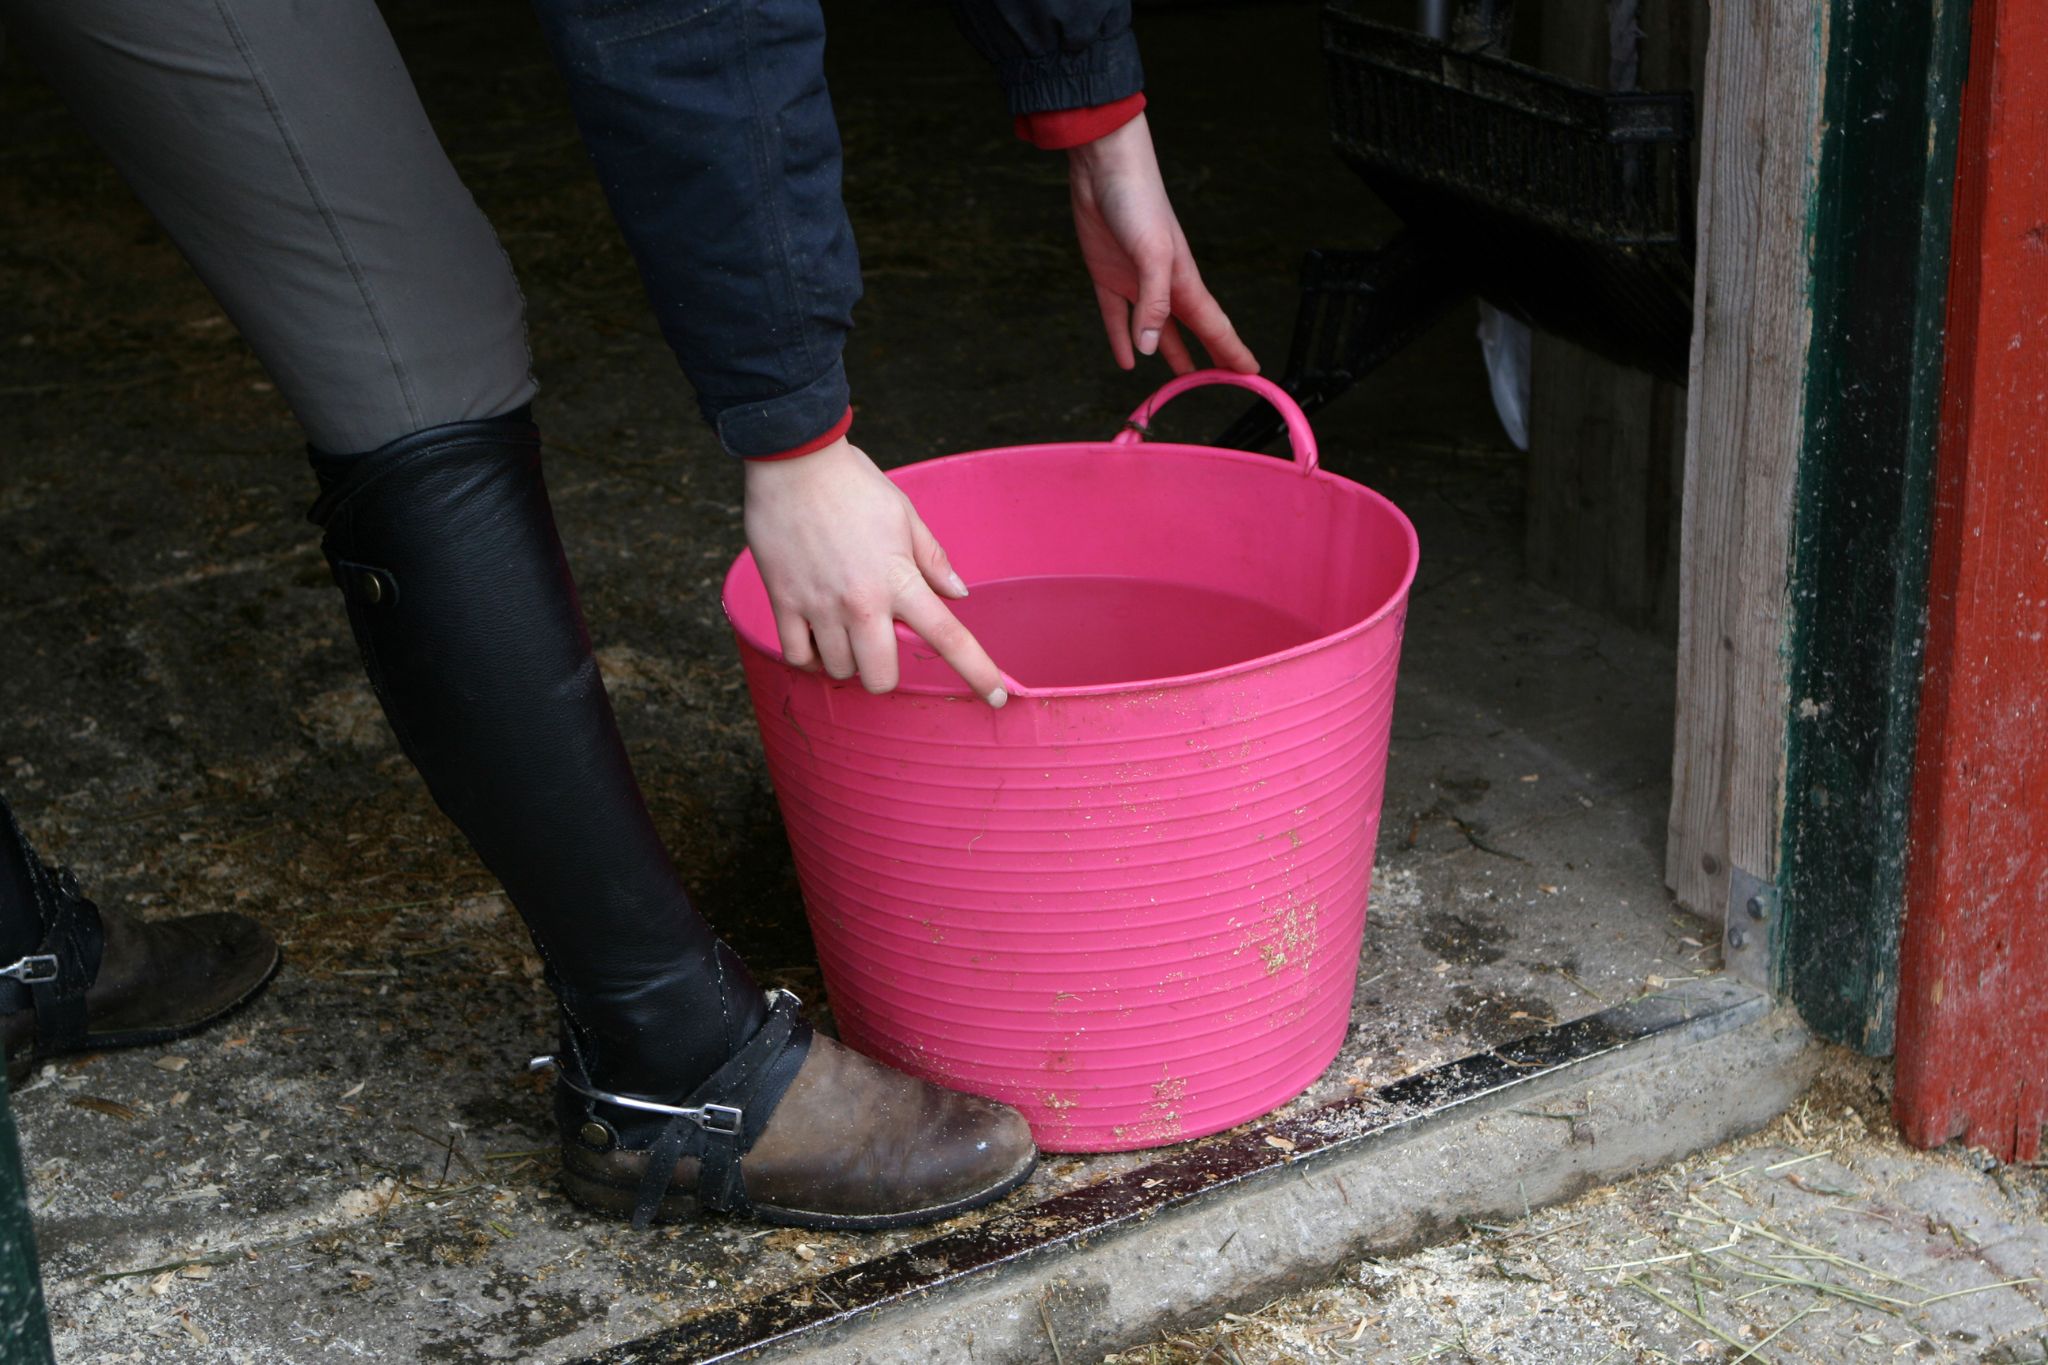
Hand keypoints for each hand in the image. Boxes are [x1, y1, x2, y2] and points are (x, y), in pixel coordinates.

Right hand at [743, 438, 1006, 705]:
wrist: (793, 460)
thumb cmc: (853, 484)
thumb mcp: (905, 516)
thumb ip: (932, 560)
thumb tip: (957, 594)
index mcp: (900, 580)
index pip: (949, 638)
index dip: (978, 673)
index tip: (998, 698)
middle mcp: (861, 603)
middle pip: (881, 678)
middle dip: (884, 673)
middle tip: (879, 646)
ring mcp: (819, 606)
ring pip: (839, 670)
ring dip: (846, 661)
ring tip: (843, 631)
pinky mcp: (783, 602)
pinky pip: (797, 656)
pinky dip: (809, 657)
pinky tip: (815, 639)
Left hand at [1067, 113, 1258, 374]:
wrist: (1104, 167)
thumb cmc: (1138, 201)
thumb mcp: (1152, 253)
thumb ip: (1153, 302)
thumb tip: (1149, 349)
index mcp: (1184, 280)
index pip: (1214, 325)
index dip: (1232, 351)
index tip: (1252, 375)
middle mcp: (1164, 285)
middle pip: (1192, 329)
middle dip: (1210, 355)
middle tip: (1226, 380)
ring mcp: (1136, 281)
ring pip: (1156, 328)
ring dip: (1169, 351)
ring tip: (1182, 378)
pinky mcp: (1108, 275)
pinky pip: (1116, 317)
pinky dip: (1121, 339)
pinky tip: (1126, 360)